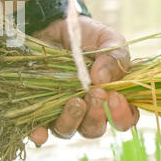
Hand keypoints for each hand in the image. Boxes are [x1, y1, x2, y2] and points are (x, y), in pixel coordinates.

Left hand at [28, 16, 139, 145]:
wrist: (54, 27)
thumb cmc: (87, 36)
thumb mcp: (108, 40)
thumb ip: (114, 58)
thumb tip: (103, 78)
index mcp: (111, 99)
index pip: (123, 119)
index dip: (122, 115)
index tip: (115, 96)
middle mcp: (88, 112)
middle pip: (94, 129)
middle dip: (97, 115)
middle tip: (96, 93)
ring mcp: (62, 113)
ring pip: (68, 131)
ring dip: (73, 120)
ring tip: (75, 101)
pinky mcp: (39, 110)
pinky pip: (38, 129)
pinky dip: (39, 134)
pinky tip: (38, 132)